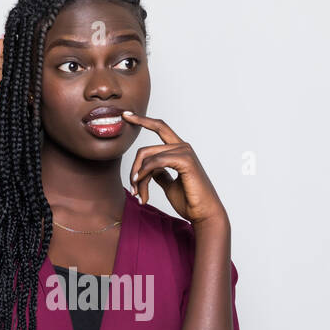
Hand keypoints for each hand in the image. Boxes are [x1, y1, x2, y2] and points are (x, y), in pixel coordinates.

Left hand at [122, 112, 227, 226]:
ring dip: (139, 177)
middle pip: (146, 149)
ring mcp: (185, 152)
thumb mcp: (168, 184)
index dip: (142, 120)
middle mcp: (183, 147)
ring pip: (148, 157)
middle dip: (134, 166)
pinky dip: (145, 173)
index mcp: (179, 149)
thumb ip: (159, 173)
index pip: (158, 128)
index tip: (126, 115)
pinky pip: (156, 162)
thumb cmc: (189, 200)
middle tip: (132, 187)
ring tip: (139, 194)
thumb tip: (149, 168)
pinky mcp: (186, 161)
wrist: (203, 214)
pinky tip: (140, 184)